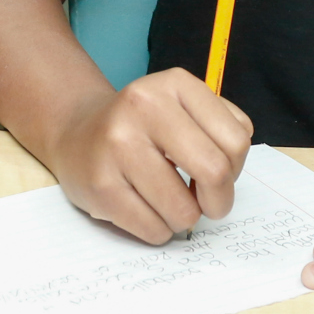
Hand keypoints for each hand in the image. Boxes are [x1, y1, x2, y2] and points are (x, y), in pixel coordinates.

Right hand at [45, 69, 253, 243]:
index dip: (236, 169)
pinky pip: (154, 229)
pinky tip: (143, 208)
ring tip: (167, 202)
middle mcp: (144, 106)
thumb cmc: (144, 128)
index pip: (237, 141)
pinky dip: (158, 229)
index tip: (219, 174)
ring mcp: (118, 145)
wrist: (76, 133)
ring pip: (184, 211)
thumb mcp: (184, 109)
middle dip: (219, 201)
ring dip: (184, 218)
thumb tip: (229, 180)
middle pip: (215, 172)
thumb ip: (219, 130)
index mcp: (174, 84)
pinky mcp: (101, 184)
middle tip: (208, 203)